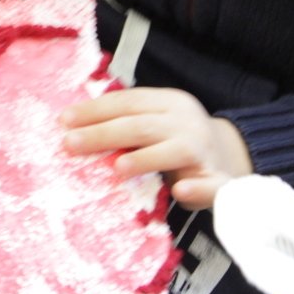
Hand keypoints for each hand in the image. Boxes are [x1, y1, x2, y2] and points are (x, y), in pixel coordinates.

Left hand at [60, 87, 251, 208]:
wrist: (229, 159)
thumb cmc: (176, 140)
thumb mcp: (155, 122)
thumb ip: (125, 121)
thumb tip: (71, 124)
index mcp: (168, 103)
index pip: (128, 102)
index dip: (96, 110)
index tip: (64, 120)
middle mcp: (186, 122)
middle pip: (141, 126)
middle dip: (103, 134)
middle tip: (69, 144)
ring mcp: (203, 151)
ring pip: (173, 151)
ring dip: (145, 159)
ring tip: (117, 167)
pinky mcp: (219, 181)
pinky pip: (211, 185)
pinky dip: (197, 188)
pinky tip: (180, 191)